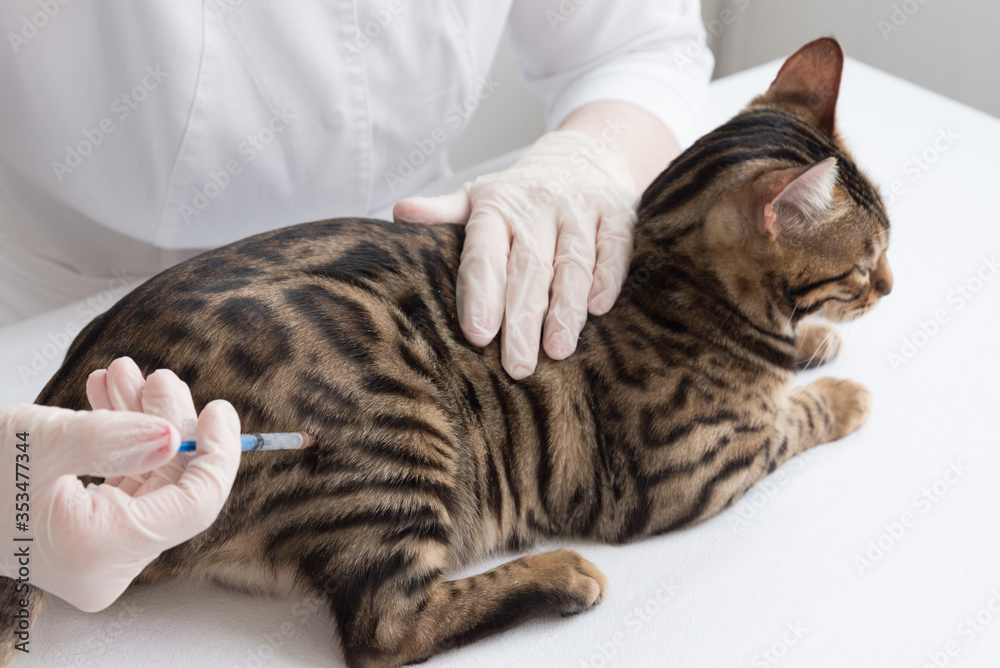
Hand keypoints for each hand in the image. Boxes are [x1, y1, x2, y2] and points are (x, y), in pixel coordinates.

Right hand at [0, 357, 239, 611]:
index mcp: (101, 552)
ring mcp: (94, 553)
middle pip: (171, 487)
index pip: (195, 505)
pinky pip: (121, 483)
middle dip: (170, 424)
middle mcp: (104, 565)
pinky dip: (119, 440)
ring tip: (126, 373)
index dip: (216, 454)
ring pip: (147, 479)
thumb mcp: (39, 439)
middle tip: (159, 376)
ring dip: (142, 422)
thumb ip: (113, 437)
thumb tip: (174, 435)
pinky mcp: (82, 536)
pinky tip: (106, 395)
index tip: (221, 409)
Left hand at [394, 130, 637, 379]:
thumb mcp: (479, 197)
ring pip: (572, 263)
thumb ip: (444, 212)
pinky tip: (599, 308)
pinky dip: (607, 276)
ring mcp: (579, 209)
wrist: (584, 154)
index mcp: (496, 207)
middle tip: (516, 366)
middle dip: (522, 320)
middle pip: (528, 269)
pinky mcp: (618, 213)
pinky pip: (613, 247)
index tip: (477, 334)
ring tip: (557, 349)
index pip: (484, 254)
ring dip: (566, 308)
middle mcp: (537, 206)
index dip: (480, 294)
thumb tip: (400, 212)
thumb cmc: (522, 194)